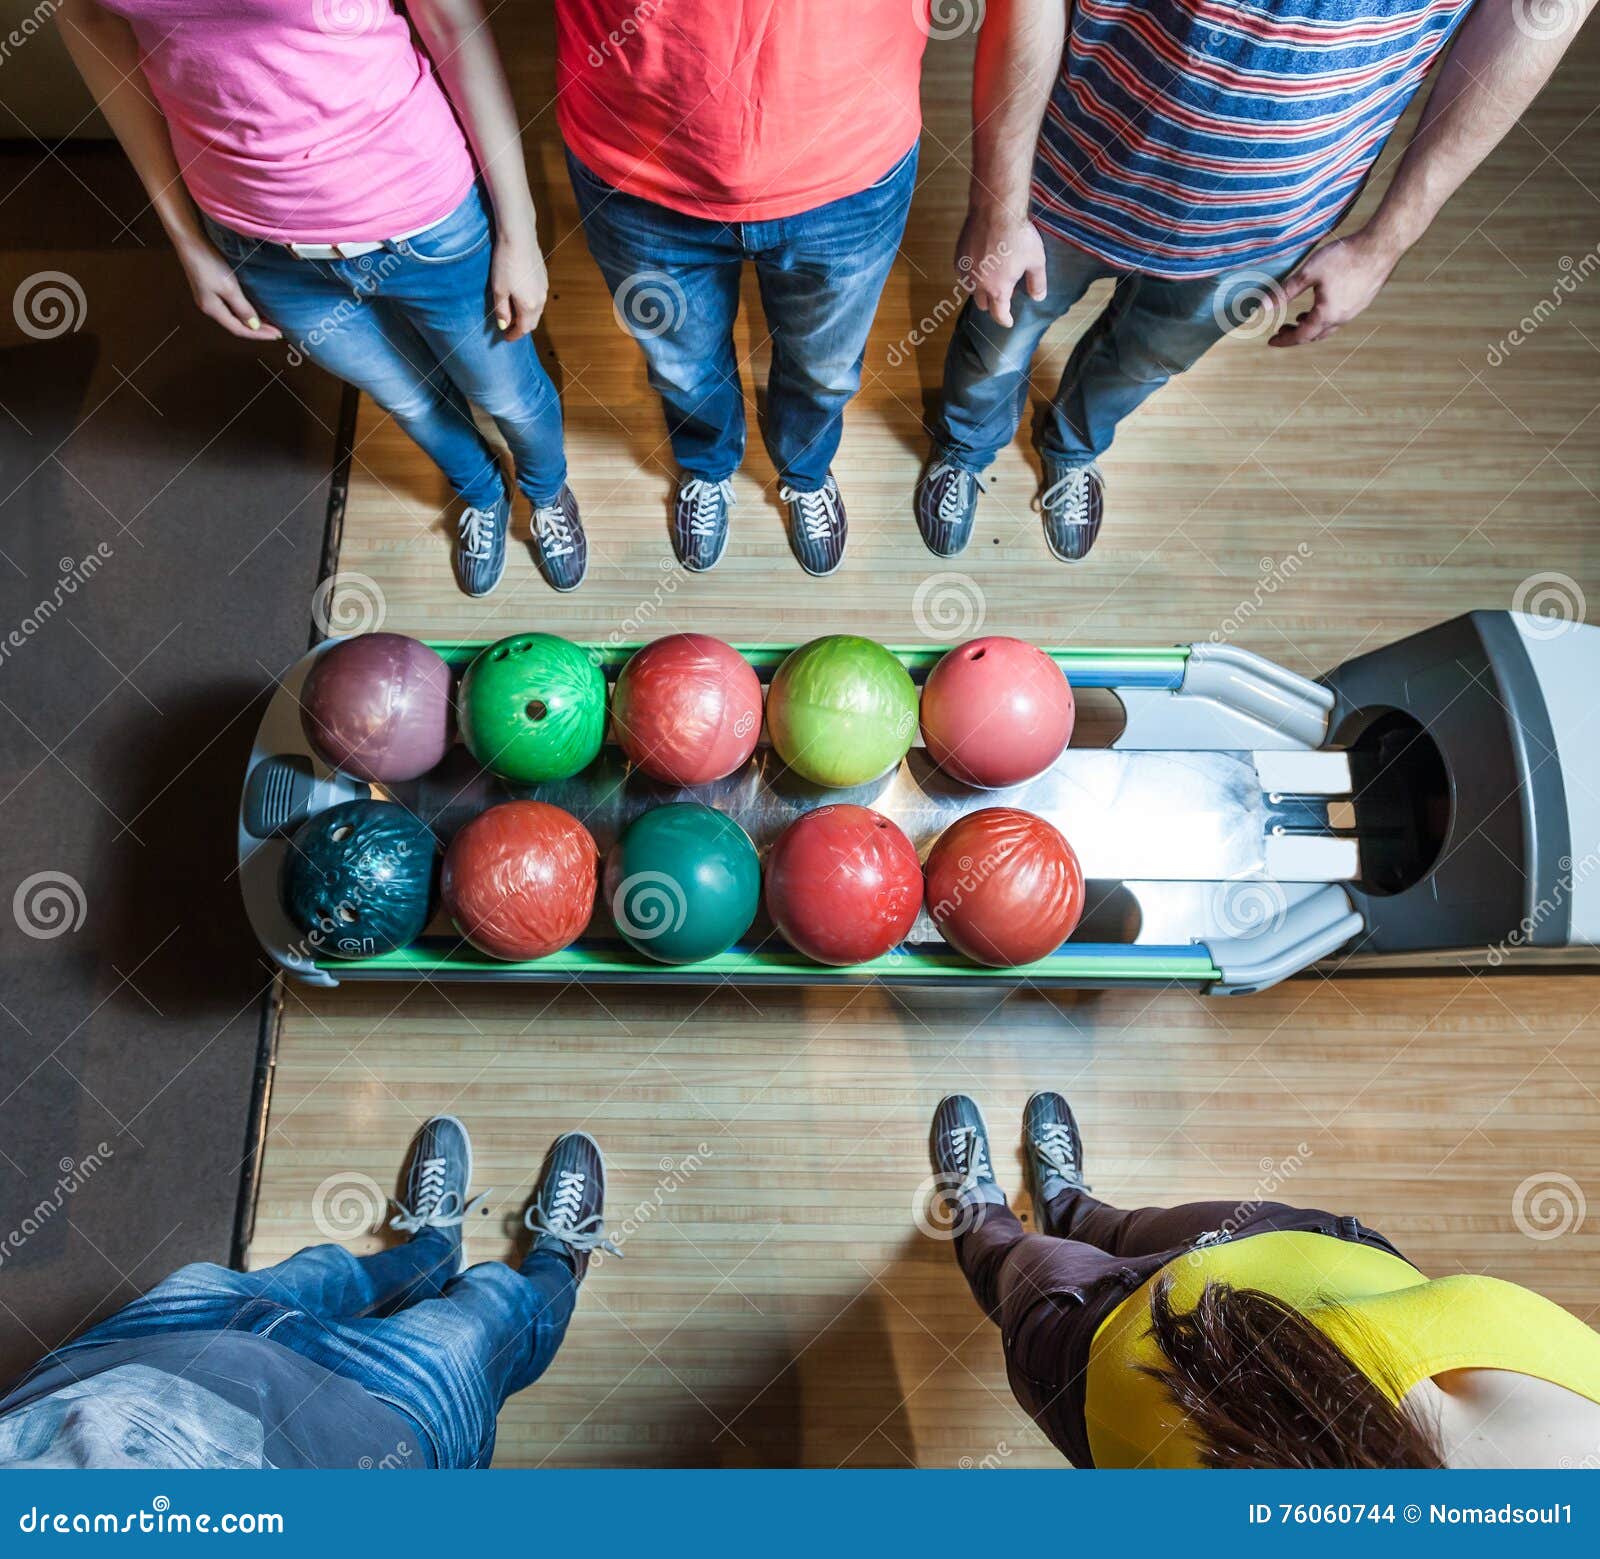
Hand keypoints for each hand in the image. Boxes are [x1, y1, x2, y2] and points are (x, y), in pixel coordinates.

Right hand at [177, 238, 279, 340]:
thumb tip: (253, 326)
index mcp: (212, 309)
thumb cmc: (208, 261)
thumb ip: (242, 308)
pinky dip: (244, 309)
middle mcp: (209, 306)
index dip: (259, 334)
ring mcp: (209, 296)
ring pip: (234, 316)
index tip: (278, 335)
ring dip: (252, 320)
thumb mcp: (229, 287)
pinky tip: (253, 307)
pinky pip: (231, 305)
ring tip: (269, 322)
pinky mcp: (211, 286)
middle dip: (257, 330)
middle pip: (236, 325)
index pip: (239, 330)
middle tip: (277, 331)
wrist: (190, 238)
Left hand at [490, 233, 547, 340]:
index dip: (514, 335)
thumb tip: (504, 325)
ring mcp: (544, 288)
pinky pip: (538, 297)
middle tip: (509, 328)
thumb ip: (502, 310)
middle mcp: (540, 300)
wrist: (519, 238)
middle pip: (532, 322)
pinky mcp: (543, 277)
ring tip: (513, 312)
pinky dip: (530, 303)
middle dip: (521, 327)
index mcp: (529, 306)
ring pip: (537, 310)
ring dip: (526, 315)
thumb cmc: (506, 263)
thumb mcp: (499, 289)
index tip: (505, 338)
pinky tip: (520, 296)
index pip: (523, 329)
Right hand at [956, 204, 1047, 328]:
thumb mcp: (1036, 260)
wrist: (996, 210)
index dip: (1005, 320)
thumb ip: (1037, 282)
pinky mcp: (959, 258)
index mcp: (998, 289)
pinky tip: (980, 264)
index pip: (999, 315)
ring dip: (981, 289)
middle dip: (993, 303)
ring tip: (991, 277)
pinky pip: (963, 274)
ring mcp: (967, 272)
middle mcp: (979, 285)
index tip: (1008, 321)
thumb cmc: (1018, 235)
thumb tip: (1038, 298)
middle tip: (1004, 292)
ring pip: (971, 290)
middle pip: (983, 304)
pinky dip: (971, 274)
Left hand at [1269, 228, 1401, 346]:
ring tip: (1298, 318)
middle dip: (1296, 334)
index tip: (1271, 341)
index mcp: (1327, 314)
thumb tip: (1261, 308)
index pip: (1301, 336)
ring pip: (1329, 326)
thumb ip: (1285, 292)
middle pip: (1315, 335)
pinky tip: (1323, 303)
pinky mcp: (1364, 299)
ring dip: (1312, 325)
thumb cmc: (1345, 256)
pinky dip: (1326, 316)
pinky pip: (1340, 316)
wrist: (1382, 244)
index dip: (1284, 340)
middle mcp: (1343, 317)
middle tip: (1281, 329)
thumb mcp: (1308, 273)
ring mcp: (1356, 309)